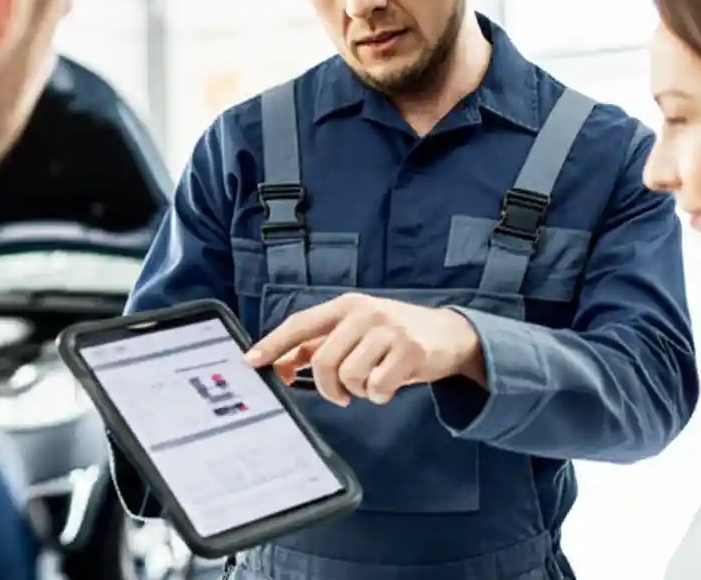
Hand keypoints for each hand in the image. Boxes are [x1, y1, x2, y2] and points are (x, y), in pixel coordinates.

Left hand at [244, 293, 484, 405]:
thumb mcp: (356, 332)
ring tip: (372, 382)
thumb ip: (319, 345)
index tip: (251, 361)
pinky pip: (377, 387)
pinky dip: (379, 395)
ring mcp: (389, 330)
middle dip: (327, 387)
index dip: (273, 344)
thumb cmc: (394, 336)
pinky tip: (389, 384)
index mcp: (346, 306)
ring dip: (357, 391)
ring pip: (349, 376)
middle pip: (323, 360)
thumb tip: (279, 366)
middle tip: (340, 394)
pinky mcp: (410, 351)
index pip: (301, 324)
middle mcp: (365, 313)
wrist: (449, 335)